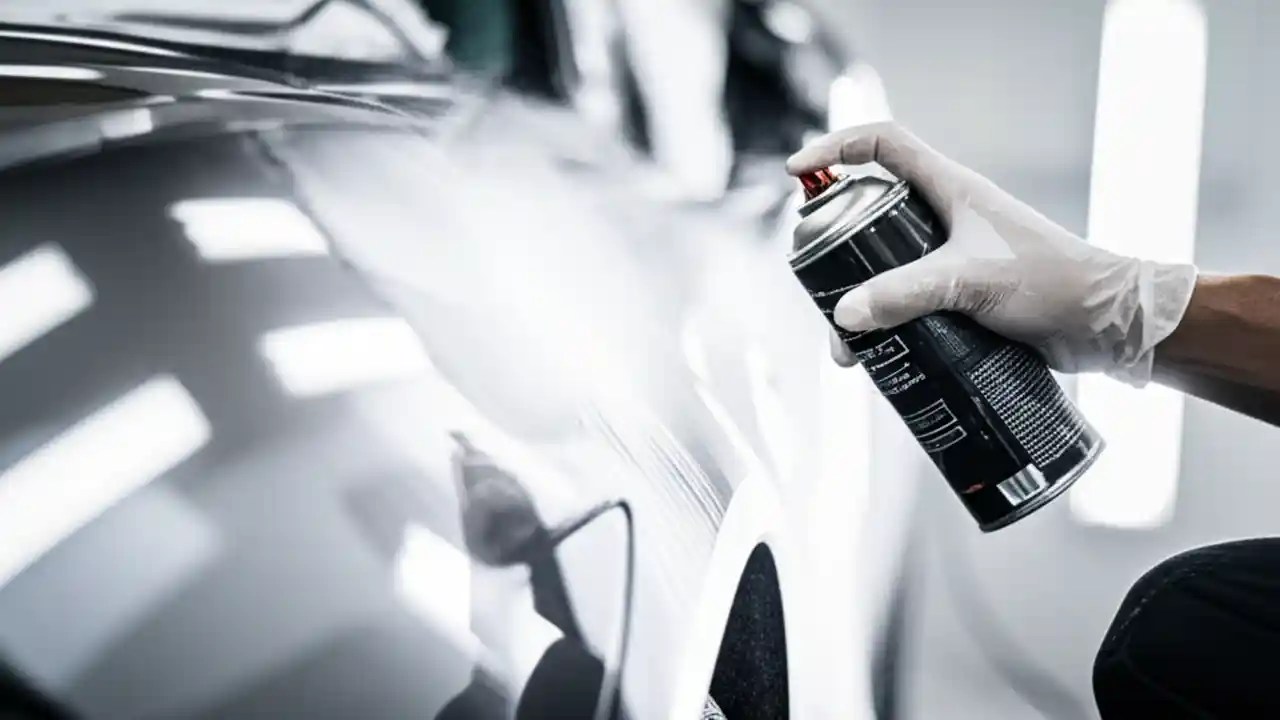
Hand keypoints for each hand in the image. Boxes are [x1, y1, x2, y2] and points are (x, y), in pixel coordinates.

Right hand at [789, 122, 1197, 384]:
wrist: (1106, 325)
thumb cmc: (1050, 282)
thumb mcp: (971, 280)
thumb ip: (906, 293)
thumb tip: (844, 316)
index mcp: (950, 189)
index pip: (883, 145)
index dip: (836, 149)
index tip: (797, 173)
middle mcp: (948, 217)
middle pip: (871, 215)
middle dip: (835, 248)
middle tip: (815, 280)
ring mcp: (954, 258)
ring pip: (886, 269)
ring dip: (860, 304)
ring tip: (847, 348)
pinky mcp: (962, 295)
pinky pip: (909, 304)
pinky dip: (887, 328)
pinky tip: (877, 359)